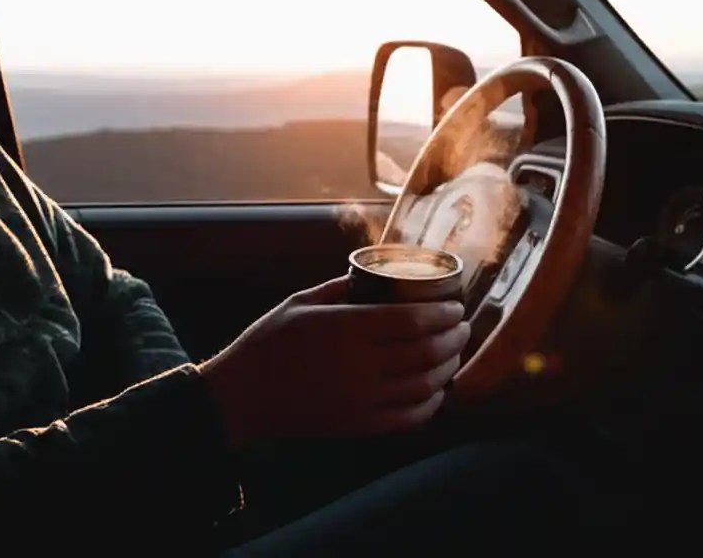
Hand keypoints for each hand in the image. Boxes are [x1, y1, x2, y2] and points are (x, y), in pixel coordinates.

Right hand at [199, 277, 467, 449]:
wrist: (240, 398)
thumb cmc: (268, 343)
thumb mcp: (301, 302)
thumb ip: (342, 288)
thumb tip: (378, 276)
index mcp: (346, 329)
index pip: (413, 319)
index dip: (444, 313)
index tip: (455, 307)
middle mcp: (360, 365)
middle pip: (428, 351)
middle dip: (455, 338)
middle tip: (462, 327)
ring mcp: (362, 399)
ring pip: (426, 385)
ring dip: (449, 368)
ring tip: (455, 354)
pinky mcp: (359, 426)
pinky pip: (410, 418)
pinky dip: (432, 404)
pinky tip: (437, 391)